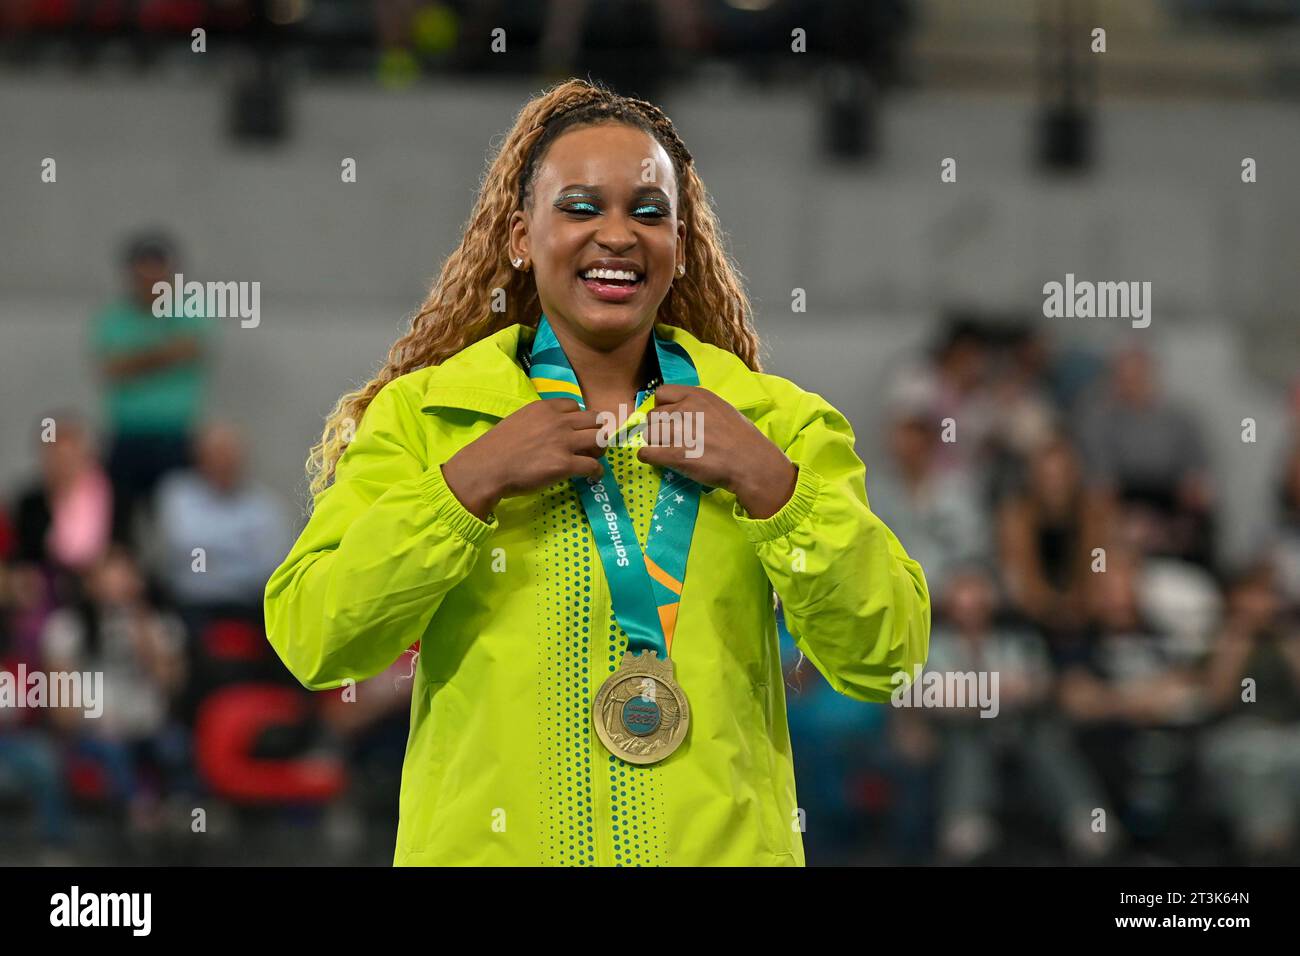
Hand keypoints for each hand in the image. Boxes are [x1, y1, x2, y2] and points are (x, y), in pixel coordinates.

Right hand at [442, 399, 604, 519]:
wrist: (486, 468)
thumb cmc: (497, 447)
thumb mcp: (518, 420)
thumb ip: (539, 421)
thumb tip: (551, 432)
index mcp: (545, 408)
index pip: (575, 405)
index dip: (579, 419)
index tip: (577, 430)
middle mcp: (558, 421)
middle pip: (595, 420)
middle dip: (597, 431)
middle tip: (591, 445)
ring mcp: (564, 442)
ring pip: (600, 439)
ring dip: (600, 450)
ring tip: (593, 459)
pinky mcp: (565, 464)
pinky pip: (594, 465)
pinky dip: (597, 471)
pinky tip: (592, 476)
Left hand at [636, 384, 796, 518]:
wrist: (751, 462)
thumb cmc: (742, 438)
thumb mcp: (721, 409)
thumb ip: (698, 408)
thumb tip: (679, 415)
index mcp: (697, 395)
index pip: (661, 393)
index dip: (663, 408)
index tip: (669, 419)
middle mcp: (685, 409)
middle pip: (652, 416)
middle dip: (657, 428)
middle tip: (669, 440)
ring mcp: (679, 431)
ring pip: (648, 434)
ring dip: (654, 443)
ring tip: (667, 451)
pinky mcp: (674, 455)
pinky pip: (646, 453)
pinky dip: (648, 458)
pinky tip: (658, 460)